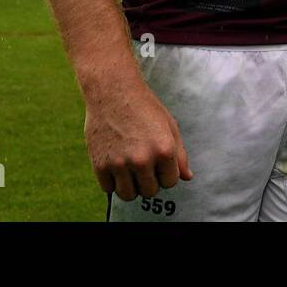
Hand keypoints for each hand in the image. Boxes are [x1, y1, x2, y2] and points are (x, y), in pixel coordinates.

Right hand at [84, 81, 193, 200]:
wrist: (113, 91)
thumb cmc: (144, 107)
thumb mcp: (169, 126)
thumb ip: (179, 155)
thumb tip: (187, 177)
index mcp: (164, 150)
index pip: (170, 182)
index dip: (165, 173)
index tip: (158, 162)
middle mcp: (142, 160)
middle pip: (149, 192)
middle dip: (149, 181)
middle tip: (143, 165)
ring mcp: (120, 164)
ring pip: (128, 195)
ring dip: (130, 185)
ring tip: (129, 168)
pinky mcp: (100, 165)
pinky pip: (108, 189)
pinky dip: (112, 181)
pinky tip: (115, 163)